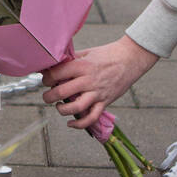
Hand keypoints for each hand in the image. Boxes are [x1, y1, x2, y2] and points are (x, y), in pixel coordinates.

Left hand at [41, 35, 159, 129]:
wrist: (131, 59)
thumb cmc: (108, 54)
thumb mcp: (87, 52)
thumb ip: (71, 59)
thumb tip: (54, 64)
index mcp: (82, 65)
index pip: (56, 74)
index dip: (46, 78)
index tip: (46, 80)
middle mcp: (88, 80)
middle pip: (61, 92)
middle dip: (48, 96)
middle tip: (47, 96)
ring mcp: (97, 93)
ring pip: (74, 108)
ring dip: (61, 110)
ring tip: (58, 106)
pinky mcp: (105, 102)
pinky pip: (91, 118)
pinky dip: (79, 124)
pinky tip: (70, 123)